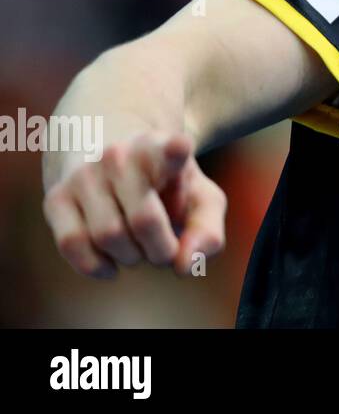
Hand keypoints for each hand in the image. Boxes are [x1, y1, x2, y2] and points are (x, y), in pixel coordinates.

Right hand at [42, 131, 227, 278]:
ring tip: (139, 246)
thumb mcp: (199, 199)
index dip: (176, 151)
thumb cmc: (166, 186)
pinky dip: (96, 265)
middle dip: (160, 250)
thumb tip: (183, 266)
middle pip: (144, 221)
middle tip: (165, 249)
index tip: (180, 147)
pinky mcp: (56, 196)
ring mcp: (84, 173)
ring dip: (130, 257)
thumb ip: (207, 233)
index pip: (170, 148)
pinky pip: (72, 244)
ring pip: (108, 236)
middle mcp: (120, 154)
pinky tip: (111, 264)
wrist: (112, 154)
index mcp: (163, 148)